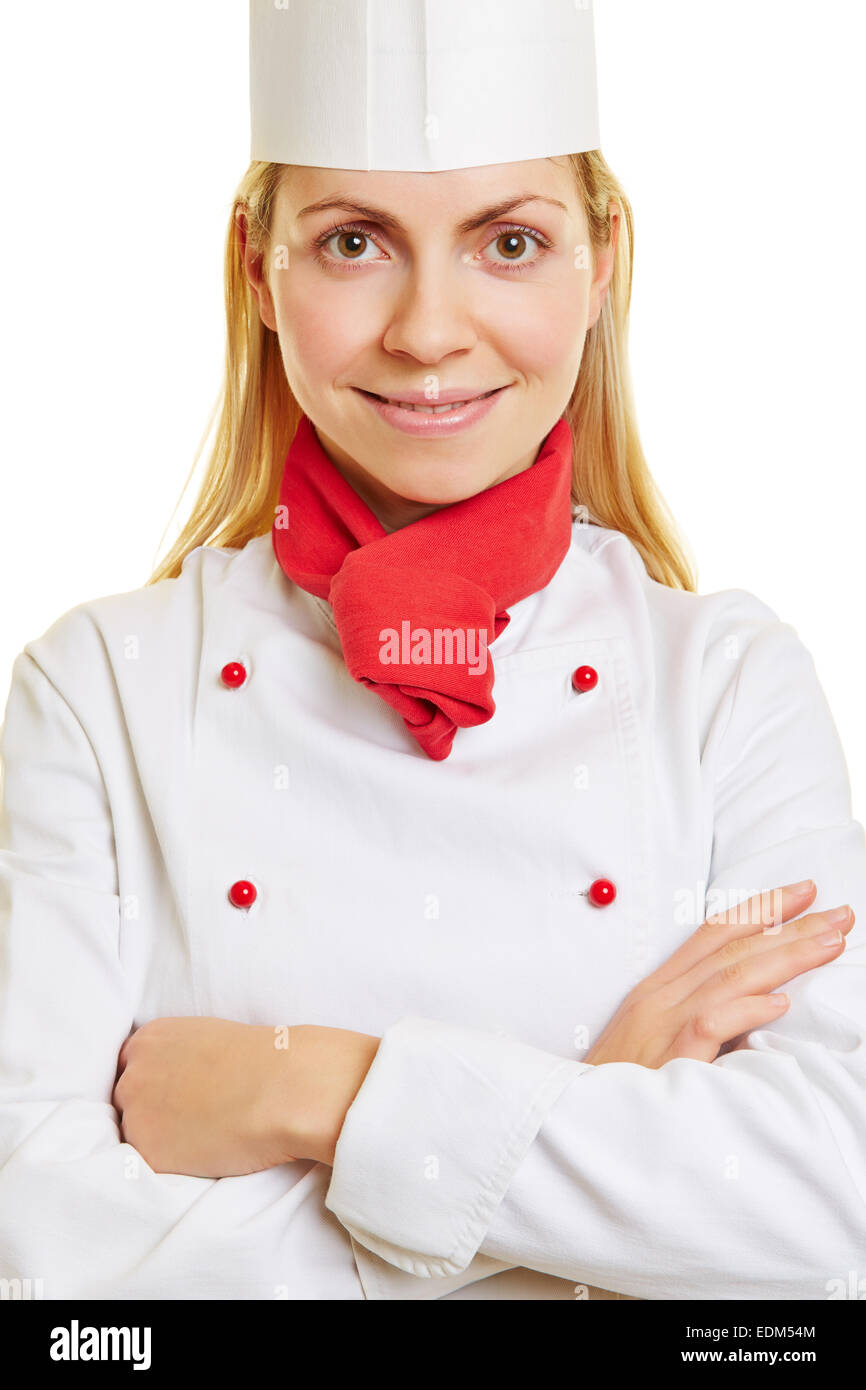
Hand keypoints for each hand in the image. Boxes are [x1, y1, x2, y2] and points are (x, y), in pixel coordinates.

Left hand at [113, 1018, 379, 1176]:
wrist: (287, 1088)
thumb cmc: (266, 1060)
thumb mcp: (210, 1038)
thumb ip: (179, 1056)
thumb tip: (178, 1084)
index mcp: (148, 1039)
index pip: (132, 1068)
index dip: (155, 1087)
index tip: (178, 1098)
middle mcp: (132, 1074)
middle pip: (128, 1102)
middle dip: (154, 1112)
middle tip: (195, 1119)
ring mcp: (136, 1115)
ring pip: (138, 1136)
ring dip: (162, 1140)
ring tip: (206, 1135)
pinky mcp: (149, 1154)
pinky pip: (153, 1167)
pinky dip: (175, 1166)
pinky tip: (207, 1152)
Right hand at [583, 880, 853, 1068]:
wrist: (579, 1124)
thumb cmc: (624, 1088)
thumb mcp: (663, 1042)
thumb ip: (707, 1019)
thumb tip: (764, 1004)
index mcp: (660, 988)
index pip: (714, 934)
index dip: (760, 909)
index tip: (801, 893)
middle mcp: (661, 997)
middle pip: (732, 947)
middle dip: (789, 924)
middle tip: (839, 912)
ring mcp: (663, 1024)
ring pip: (731, 976)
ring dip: (785, 956)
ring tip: (830, 944)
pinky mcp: (668, 1058)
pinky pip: (711, 1024)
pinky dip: (746, 1009)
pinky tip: (780, 1003)